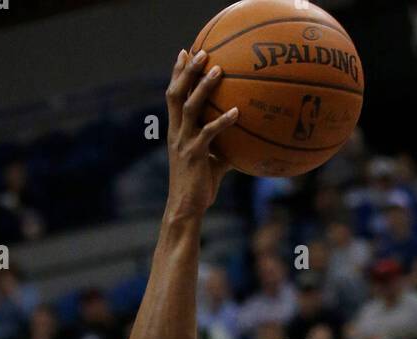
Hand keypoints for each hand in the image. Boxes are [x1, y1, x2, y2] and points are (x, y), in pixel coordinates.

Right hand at [165, 49, 237, 218]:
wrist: (186, 209)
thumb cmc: (200, 188)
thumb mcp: (213, 164)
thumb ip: (223, 150)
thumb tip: (243, 144)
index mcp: (177, 130)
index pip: (173, 95)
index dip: (177, 73)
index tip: (185, 52)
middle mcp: (176, 132)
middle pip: (176, 93)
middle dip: (187, 71)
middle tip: (201, 51)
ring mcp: (184, 142)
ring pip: (189, 106)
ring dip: (203, 87)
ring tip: (218, 70)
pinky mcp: (194, 155)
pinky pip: (209, 133)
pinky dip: (222, 121)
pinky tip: (236, 112)